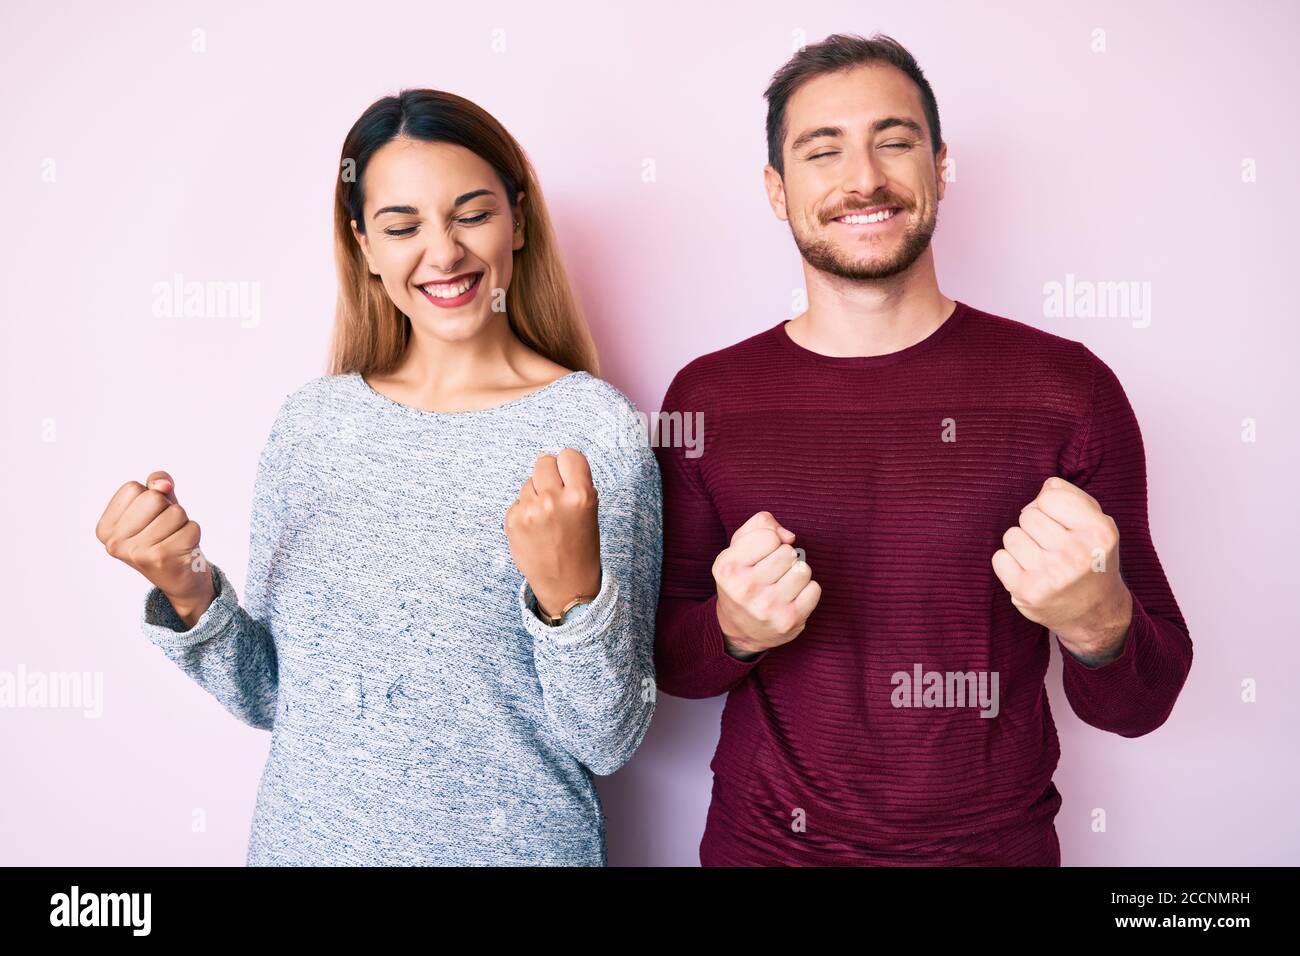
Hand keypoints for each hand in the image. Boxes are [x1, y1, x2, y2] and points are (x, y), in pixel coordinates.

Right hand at [96, 470, 214, 627]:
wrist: (181, 580)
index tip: (150, 521)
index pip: (133, 488)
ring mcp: (136, 553)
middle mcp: (114, 543)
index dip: (150, 498)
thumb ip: (156, 484)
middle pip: (154, 497)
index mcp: (105, 529)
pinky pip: (191, 526)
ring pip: (175, 512)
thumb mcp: (157, 506)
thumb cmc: (167, 537)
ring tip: (174, 541)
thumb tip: (162, 484)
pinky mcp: (162, 558)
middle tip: (165, 532)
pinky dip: (193, 534)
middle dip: (168, 509)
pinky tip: (184, 550)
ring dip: (182, 523)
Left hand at [504, 449, 601, 617]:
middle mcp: (554, 499)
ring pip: (528, 482)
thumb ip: (574, 484)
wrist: (567, 584)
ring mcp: (531, 510)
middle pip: (544, 462)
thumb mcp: (590, 511)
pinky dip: (523, 512)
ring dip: (535, 495)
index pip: (569, 454)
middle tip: (555, 497)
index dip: (568, 465)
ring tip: (546, 520)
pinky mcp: (513, 521)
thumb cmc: (581, 545)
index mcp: (581, 495)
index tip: (568, 477)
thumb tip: (549, 459)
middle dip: (548, 476)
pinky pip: (517, 501)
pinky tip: (534, 530)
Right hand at [713, 511, 821, 657]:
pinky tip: (791, 598)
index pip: (768, 536)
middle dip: (784, 557)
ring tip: (783, 583)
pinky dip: (807, 591)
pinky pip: (814, 589)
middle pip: (788, 552)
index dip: (769, 541)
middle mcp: (744, 588)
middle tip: (773, 572)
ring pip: (803, 569)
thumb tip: (789, 536)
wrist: (741, 630)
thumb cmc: (743, 579)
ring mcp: (767, 607)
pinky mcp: (788, 620)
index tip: (761, 554)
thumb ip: (760, 525)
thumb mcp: (738, 548)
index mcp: (727, 567)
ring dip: (797, 573)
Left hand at [991, 476, 1132, 658]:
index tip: (1060, 522)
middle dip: (1035, 526)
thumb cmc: (1090, 559)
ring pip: (1011, 535)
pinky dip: (1009, 563)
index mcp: (1099, 531)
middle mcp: (1078, 553)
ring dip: (1021, 545)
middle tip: (1051, 545)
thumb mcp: (1096, 524)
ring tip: (1041, 559)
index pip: (1050, 496)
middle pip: (1027, 514)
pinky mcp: (1028, 591)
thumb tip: (1044, 488)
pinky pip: (999, 558)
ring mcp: (1052, 575)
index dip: (1049, 506)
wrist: (1096, 613)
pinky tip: (1028, 572)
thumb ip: (1072, 496)